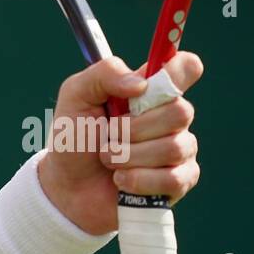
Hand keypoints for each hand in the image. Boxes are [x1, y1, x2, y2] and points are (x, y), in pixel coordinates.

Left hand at [37, 53, 202, 235]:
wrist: (69, 185)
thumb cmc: (75, 137)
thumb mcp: (76, 95)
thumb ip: (104, 74)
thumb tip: (140, 84)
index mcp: (148, 90)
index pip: (185, 68)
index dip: (180, 70)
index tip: (154, 83)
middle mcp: (170, 116)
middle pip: (180, 112)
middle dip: (134, 128)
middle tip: (110, 135)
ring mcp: (179, 149)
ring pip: (174, 147)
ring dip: (129, 157)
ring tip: (109, 159)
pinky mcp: (179, 181)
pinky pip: (173, 178)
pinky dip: (138, 180)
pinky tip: (122, 180)